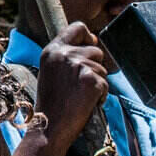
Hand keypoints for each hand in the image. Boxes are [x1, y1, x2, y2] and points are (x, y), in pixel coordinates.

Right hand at [36, 22, 110, 148]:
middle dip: (95, 67)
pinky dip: (101, 96)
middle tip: (80, 86)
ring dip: (97, 83)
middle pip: (95, 50)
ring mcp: (78, 66)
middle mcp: (64, 54)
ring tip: (80, 97)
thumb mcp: (51, 72)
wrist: (49, 128)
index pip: (77, 27)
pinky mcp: (91, 80)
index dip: (88, 36)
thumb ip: (66, 57)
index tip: (91, 45)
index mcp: (52, 51)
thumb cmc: (51, 105)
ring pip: (102, 69)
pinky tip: (86, 104)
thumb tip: (93, 44)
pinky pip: (106, 84)